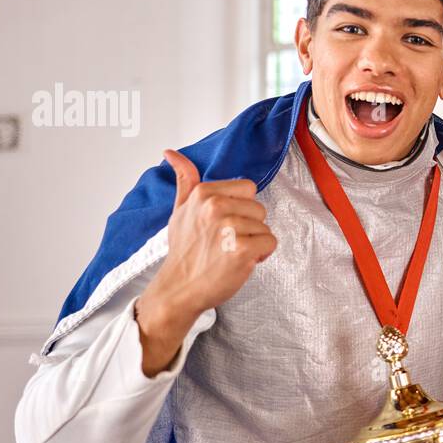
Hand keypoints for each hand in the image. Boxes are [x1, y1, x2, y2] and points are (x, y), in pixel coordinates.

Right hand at [135, 149, 276, 375]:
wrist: (180, 288)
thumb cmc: (184, 251)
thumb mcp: (180, 211)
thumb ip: (184, 180)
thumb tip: (171, 153)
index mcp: (204, 193)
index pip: (247, 188)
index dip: (241, 208)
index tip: (223, 224)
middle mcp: (215, 207)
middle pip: (259, 208)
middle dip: (249, 226)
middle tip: (226, 242)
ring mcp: (229, 228)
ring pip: (265, 227)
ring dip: (254, 242)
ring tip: (231, 252)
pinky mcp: (241, 249)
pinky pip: (270, 243)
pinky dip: (261, 255)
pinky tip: (241, 262)